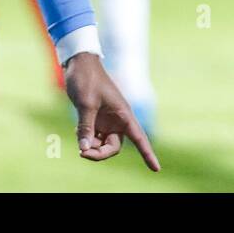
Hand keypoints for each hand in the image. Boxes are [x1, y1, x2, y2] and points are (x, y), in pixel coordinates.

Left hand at [64, 52, 159, 170]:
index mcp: (123, 114)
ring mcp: (107, 120)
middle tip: (82, 153)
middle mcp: (118, 120)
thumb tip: (84, 149)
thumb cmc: (87, 79)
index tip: (156, 169)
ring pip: (103, 144)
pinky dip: (86, 139)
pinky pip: (94, 138)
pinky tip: (77, 132)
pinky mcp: (97, 119)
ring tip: (78, 137)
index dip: (148, 154)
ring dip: (91, 146)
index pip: (139, 138)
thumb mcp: (86, 104)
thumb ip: (86, 128)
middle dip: (99, 153)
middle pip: (113, 147)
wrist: (79, 63)